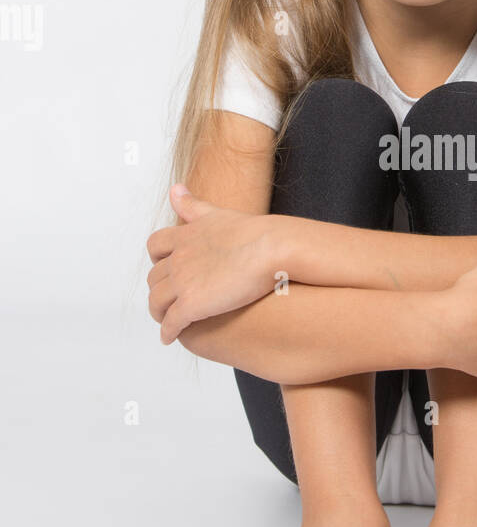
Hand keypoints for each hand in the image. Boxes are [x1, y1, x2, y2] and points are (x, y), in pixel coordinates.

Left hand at [146, 185, 277, 343]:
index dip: (157, 260)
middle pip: (154, 277)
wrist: (272, 250)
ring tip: (165, 320)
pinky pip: (171, 323)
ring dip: (158, 312)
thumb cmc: (254, 232)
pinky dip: (167, 331)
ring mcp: (183, 283)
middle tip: (166, 298)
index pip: (155, 247)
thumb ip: (193, 204)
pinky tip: (169, 338)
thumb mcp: (217, 213)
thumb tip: (175, 188)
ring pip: (157, 302)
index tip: (164, 268)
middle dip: (157, 288)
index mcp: (184, 236)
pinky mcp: (192, 305)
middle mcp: (178, 259)